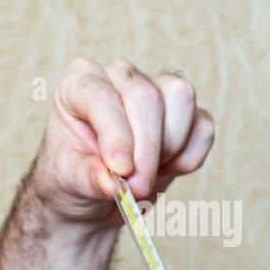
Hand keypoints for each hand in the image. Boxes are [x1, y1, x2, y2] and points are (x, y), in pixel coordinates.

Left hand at [28, 59, 214, 225]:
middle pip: (147, 98)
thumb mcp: (68, 180)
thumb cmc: (72, 176)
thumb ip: (88, 178)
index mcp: (79, 82)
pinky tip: (165, 170)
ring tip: (145, 176)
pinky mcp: (184, 110)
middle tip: (136, 187)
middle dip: (146, 150)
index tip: (121, 171)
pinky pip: (202, 126)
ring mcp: (155, 86)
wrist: (92, 193)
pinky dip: (189, 157)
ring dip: (169, 148)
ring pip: (181, 100)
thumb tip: (113, 184)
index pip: (103, 98)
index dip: (117, 137)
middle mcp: (119, 76)